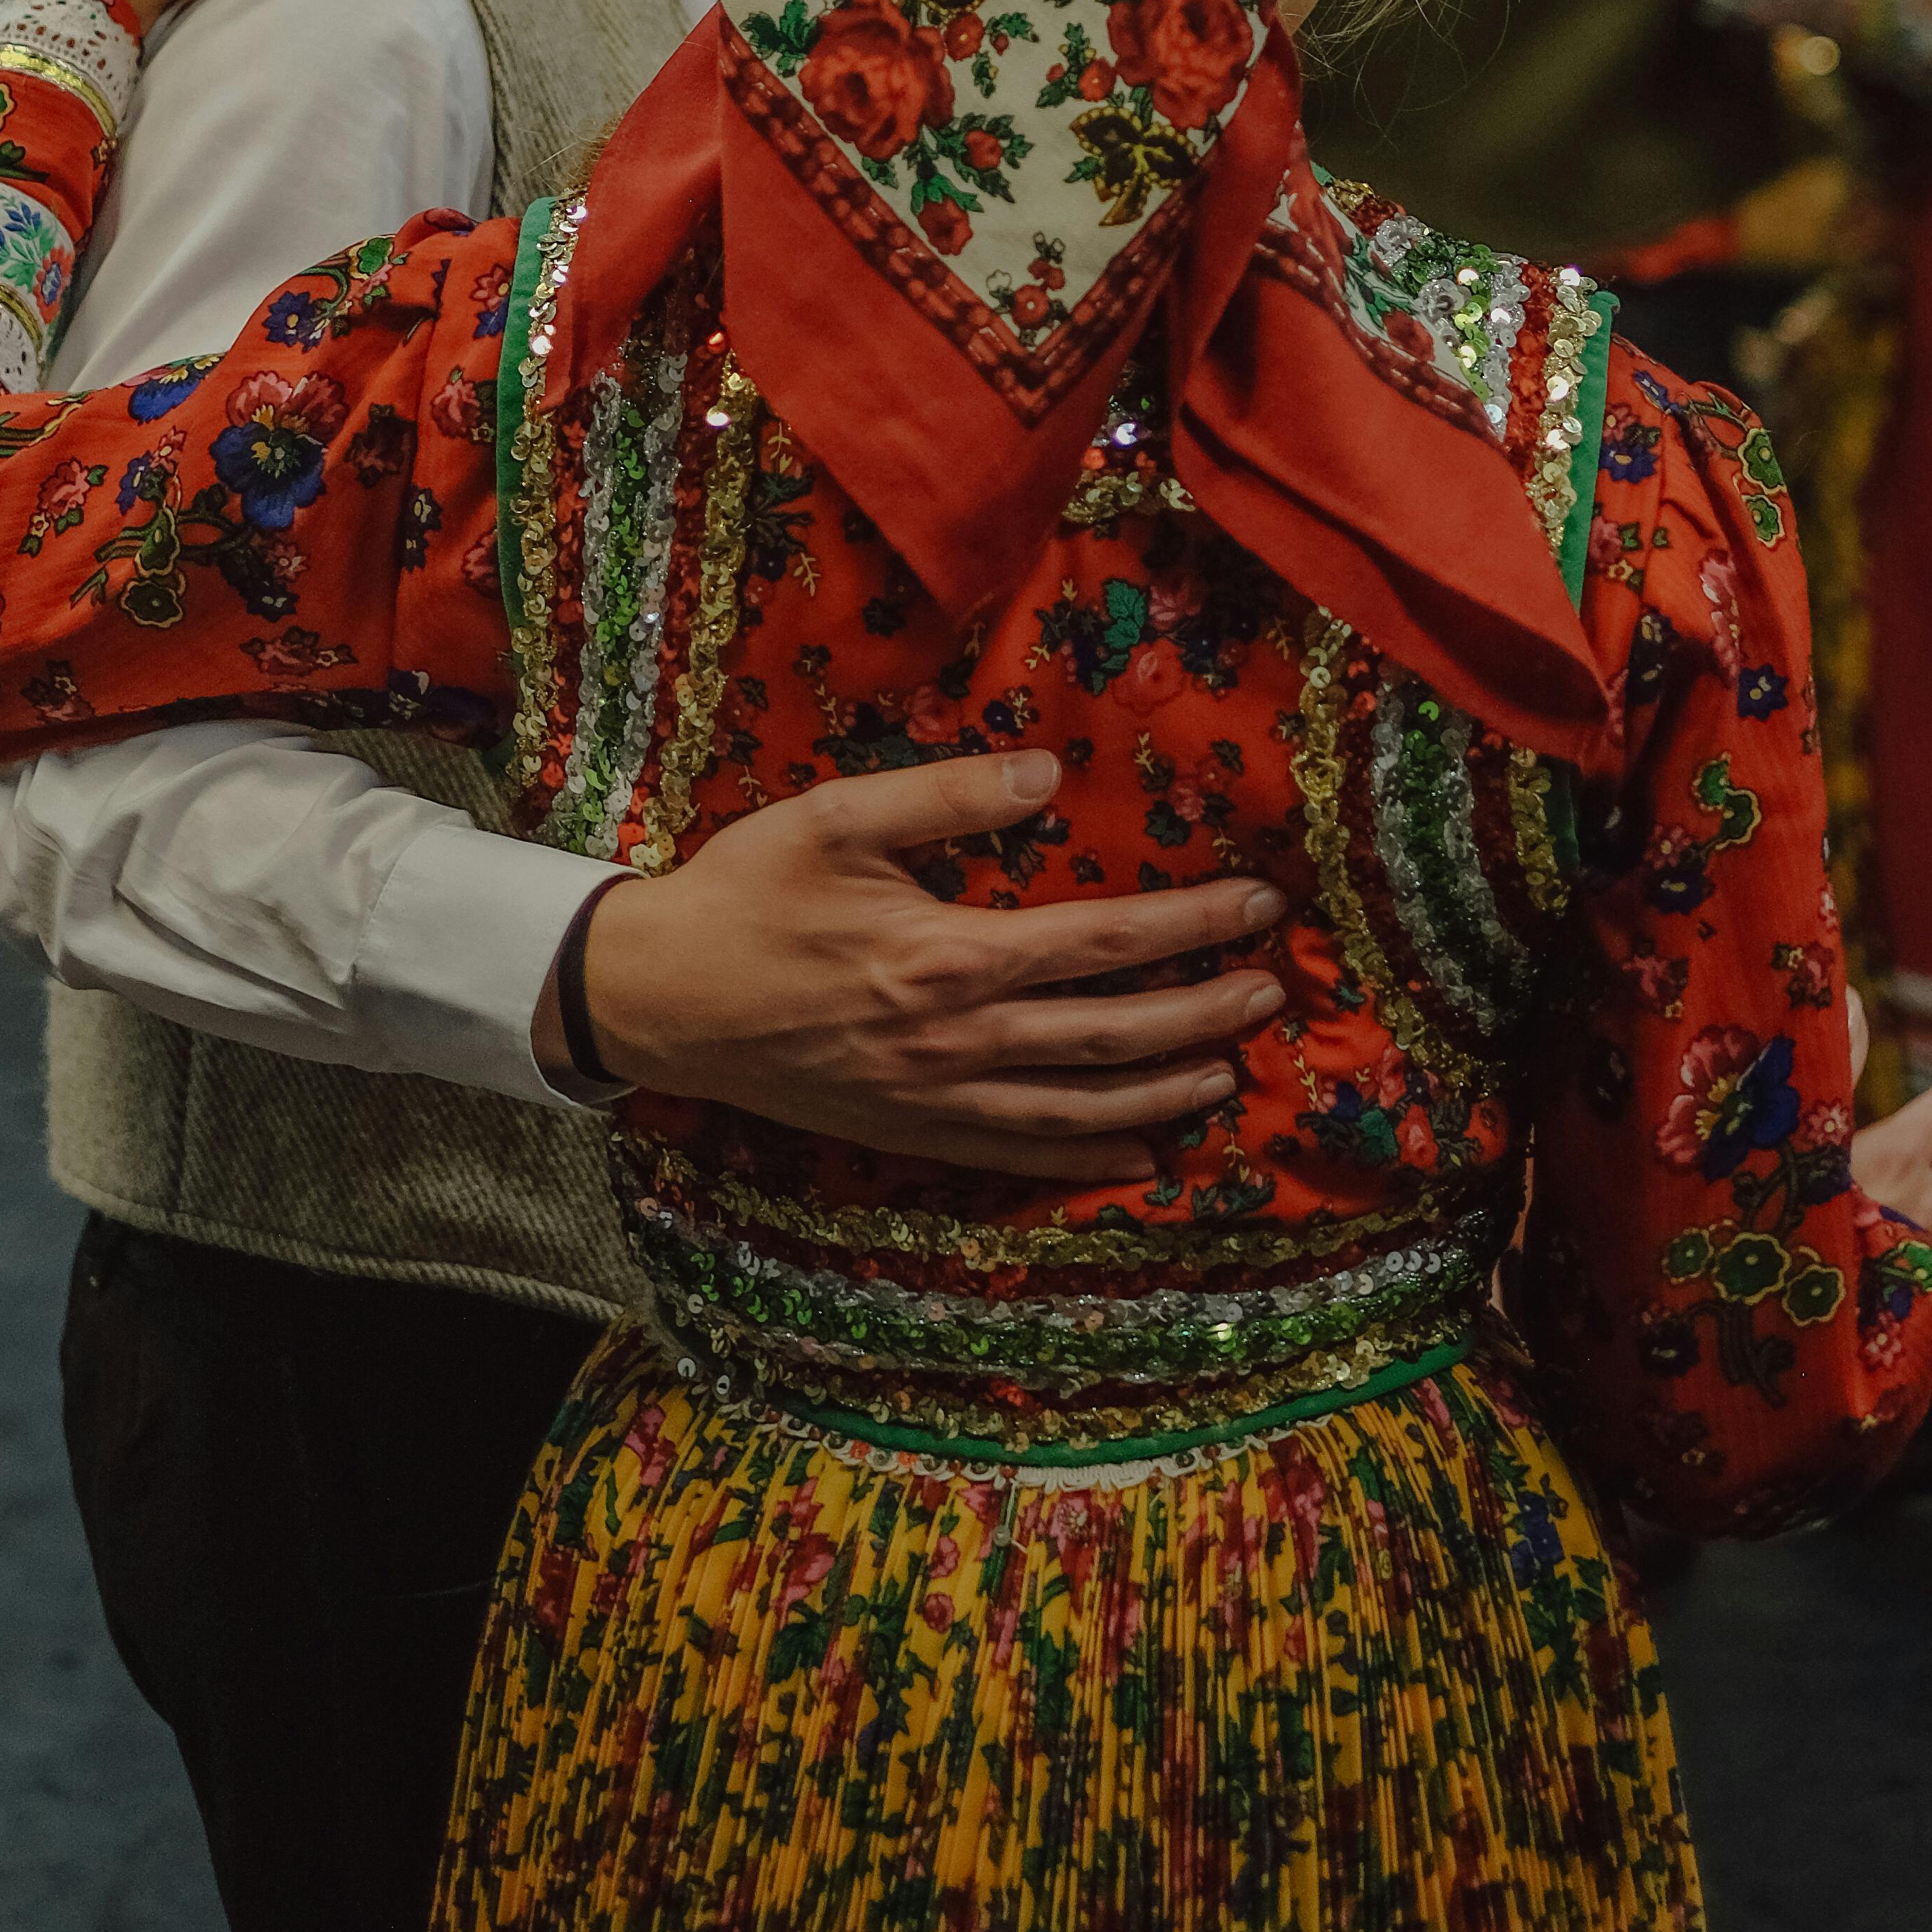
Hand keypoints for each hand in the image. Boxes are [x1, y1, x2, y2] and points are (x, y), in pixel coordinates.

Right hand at [561, 756, 1294, 1183]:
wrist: (657, 999)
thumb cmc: (744, 894)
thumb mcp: (833, 818)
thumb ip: (944, 796)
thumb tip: (1044, 771)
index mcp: (949, 956)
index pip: (1104, 943)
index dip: (1192, 926)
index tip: (1258, 905)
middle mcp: (956, 1040)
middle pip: (1113, 1036)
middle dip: (1204, 1015)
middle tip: (1273, 993)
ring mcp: (934, 1098)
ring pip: (1080, 1110)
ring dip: (1165, 1094)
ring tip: (1229, 1076)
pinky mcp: (907, 1130)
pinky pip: (1018, 1156)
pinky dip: (1088, 1160)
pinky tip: (1138, 1157)